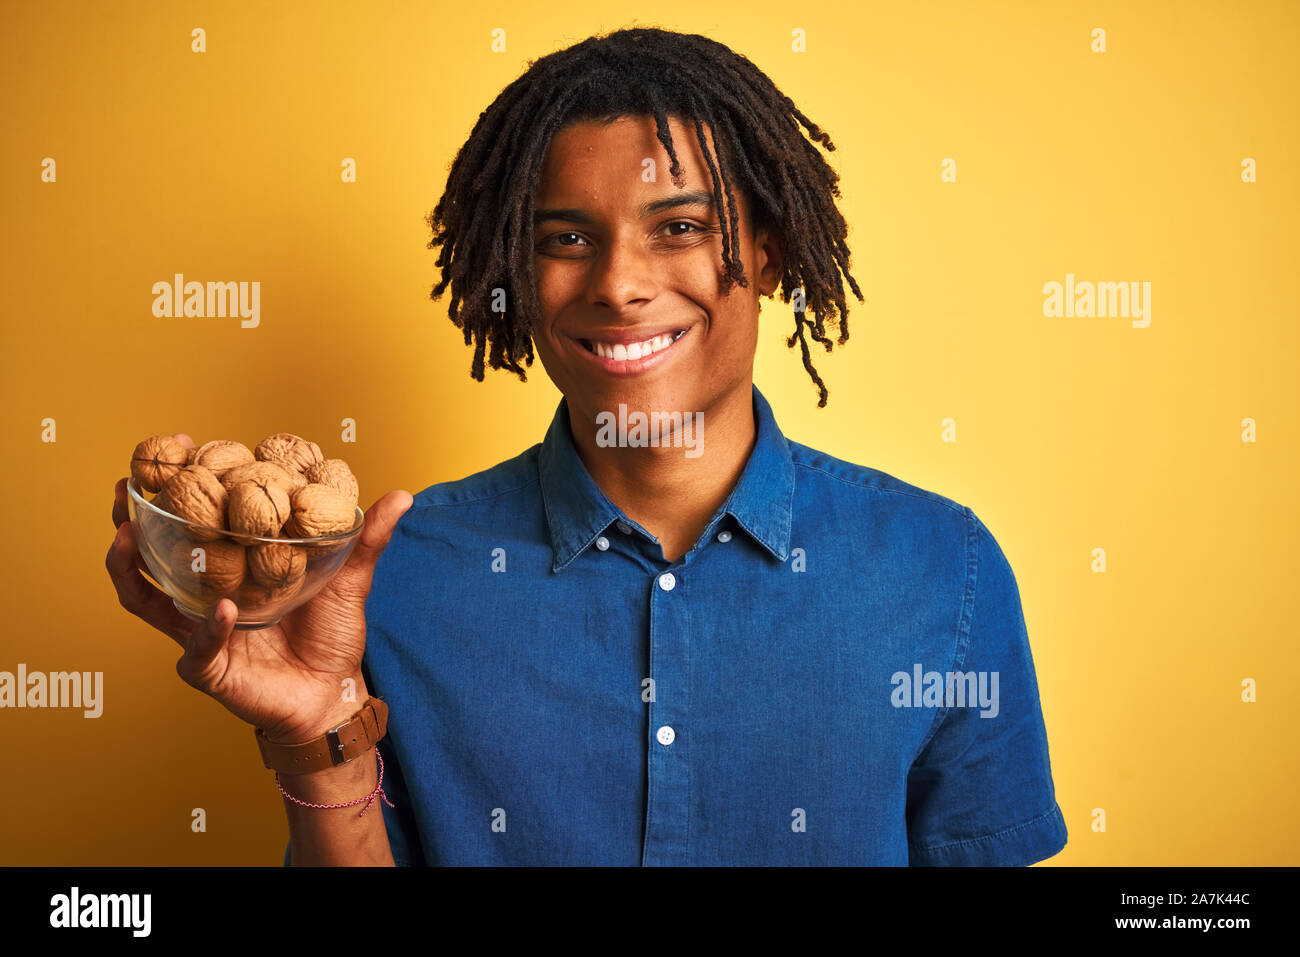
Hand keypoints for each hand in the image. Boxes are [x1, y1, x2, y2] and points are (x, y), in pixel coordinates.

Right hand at [107, 432, 413, 742]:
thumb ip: (366, 538)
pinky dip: (209, 627)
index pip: (194, 520)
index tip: (177, 445)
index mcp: (231, 566)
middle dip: (130, 518)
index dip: (178, 485)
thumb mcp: (350, 580)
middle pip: (150, 553)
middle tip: (126, 486)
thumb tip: (402, 495)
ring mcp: (199, 630)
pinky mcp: (207, 667)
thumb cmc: (332, 636)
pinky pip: (197, 645)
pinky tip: (222, 610)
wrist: (333, 693)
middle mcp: (205, 594)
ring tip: (129, 534)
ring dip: (130, 566)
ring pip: (145, 598)